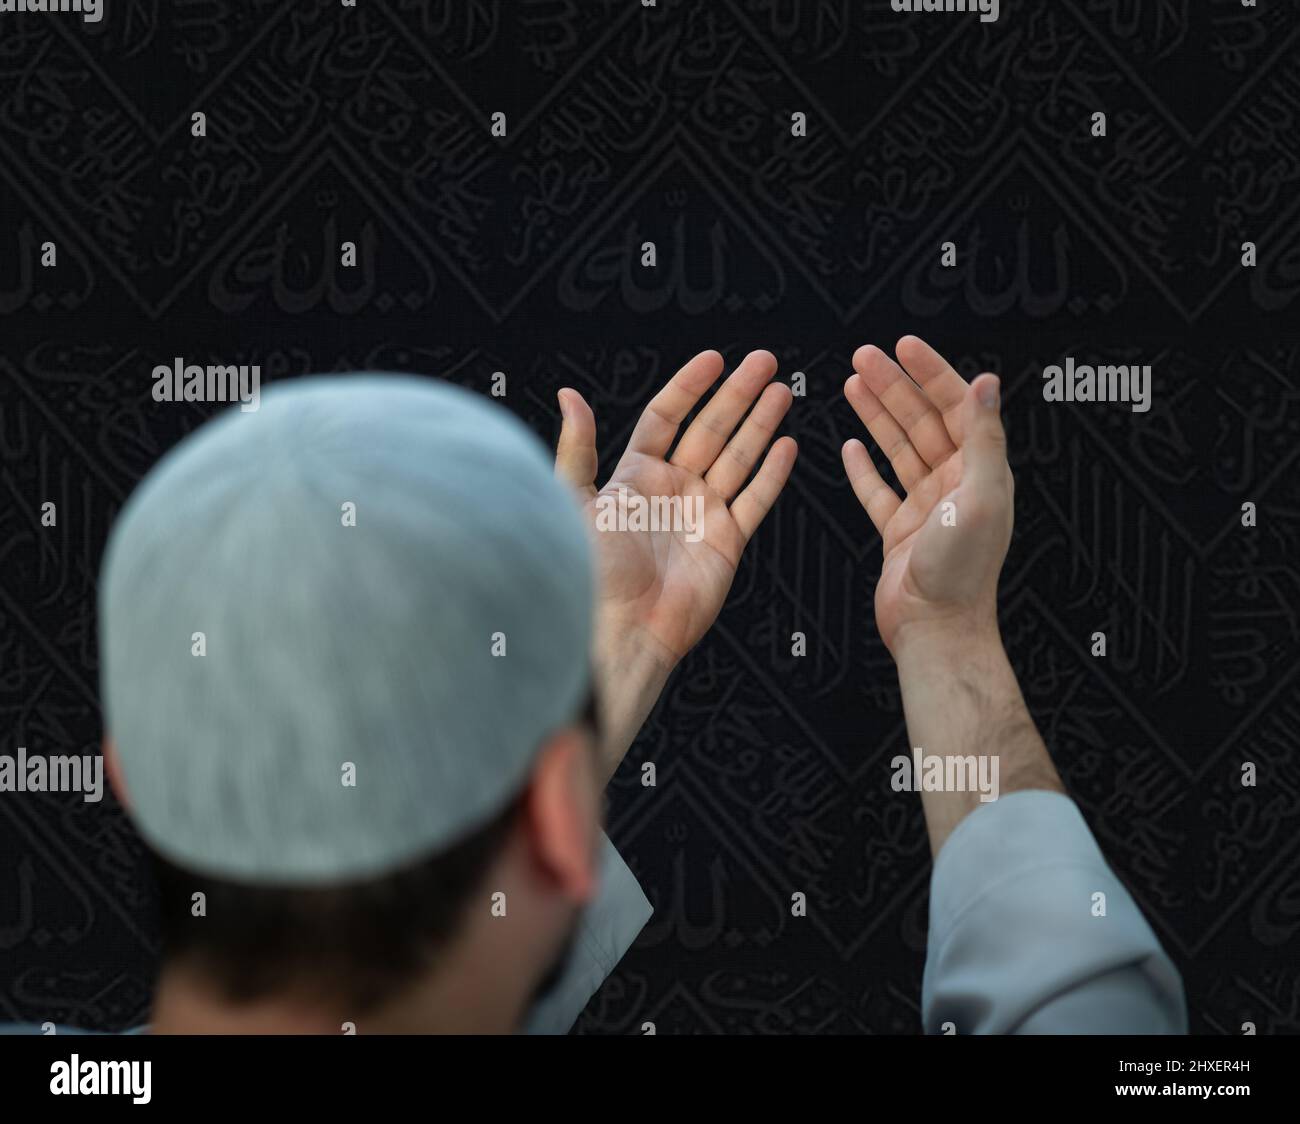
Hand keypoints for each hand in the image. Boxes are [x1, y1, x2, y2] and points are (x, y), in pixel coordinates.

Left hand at [555, 350, 796, 777]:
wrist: (618, 630)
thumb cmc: (587, 572)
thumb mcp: (573, 500)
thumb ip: (577, 448)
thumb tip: (569, 396)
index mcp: (634, 477)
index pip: (667, 417)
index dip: (690, 386)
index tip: (713, 360)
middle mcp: (672, 491)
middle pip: (711, 429)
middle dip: (737, 394)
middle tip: (763, 361)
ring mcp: (702, 516)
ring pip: (738, 457)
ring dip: (760, 423)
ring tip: (781, 390)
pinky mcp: (726, 543)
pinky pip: (755, 501)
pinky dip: (773, 474)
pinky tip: (788, 445)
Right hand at [840, 336, 1012, 657]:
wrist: (935, 627)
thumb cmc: (962, 571)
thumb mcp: (982, 495)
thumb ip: (985, 437)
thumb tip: (988, 383)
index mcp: (978, 471)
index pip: (954, 406)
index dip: (930, 373)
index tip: (904, 347)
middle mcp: (954, 484)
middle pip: (921, 420)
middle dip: (892, 385)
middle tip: (864, 357)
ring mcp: (925, 506)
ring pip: (898, 448)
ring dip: (876, 415)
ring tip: (852, 384)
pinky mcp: (899, 530)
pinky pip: (878, 490)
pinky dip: (863, 467)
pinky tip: (849, 445)